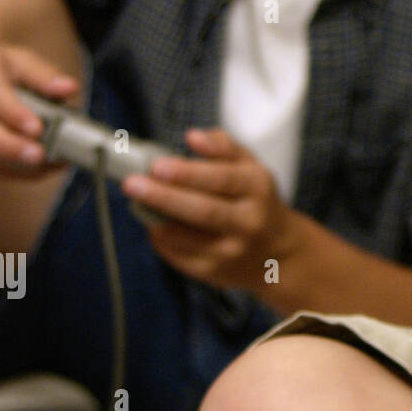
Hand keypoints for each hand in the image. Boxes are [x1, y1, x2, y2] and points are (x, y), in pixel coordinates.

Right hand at [0, 29, 77, 176]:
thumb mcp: (19, 60)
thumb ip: (44, 75)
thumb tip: (70, 89)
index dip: (13, 111)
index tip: (37, 128)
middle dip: (6, 145)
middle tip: (39, 156)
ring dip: (8, 164)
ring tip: (46, 167)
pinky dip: (4, 173)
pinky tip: (33, 172)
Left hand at [121, 128, 305, 291]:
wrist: (279, 253)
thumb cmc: (256, 200)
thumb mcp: (252, 168)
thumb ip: (223, 147)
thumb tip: (192, 136)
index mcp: (258, 189)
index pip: (223, 179)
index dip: (189, 173)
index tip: (157, 165)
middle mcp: (249, 222)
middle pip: (203, 211)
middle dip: (164, 197)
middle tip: (132, 184)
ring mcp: (232, 251)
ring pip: (185, 237)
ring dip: (155, 219)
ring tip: (137, 202)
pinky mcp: (214, 273)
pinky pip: (178, 256)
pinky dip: (160, 239)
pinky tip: (154, 224)